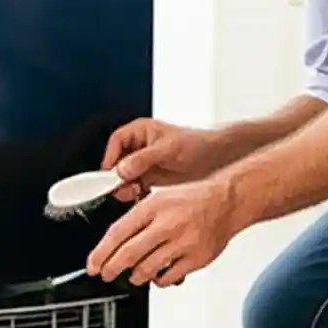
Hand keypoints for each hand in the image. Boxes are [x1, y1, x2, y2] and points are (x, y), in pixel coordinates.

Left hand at [86, 179, 240, 286]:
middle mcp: (167, 224)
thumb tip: (112, 242)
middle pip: (129, 254)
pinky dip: (158, 280)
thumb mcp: (160, 196)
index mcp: (154, 206)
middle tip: (105, 274)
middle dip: (112, 268)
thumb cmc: (193, 199)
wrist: (227, 202)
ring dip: (135, 276)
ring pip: (147, 269)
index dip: (101, 252)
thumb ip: (138, 217)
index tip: (93, 264)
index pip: (119, 232)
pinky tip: (157, 274)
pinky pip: (168, 278)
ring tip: (133, 274)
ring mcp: (182, 243)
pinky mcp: (195, 259)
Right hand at [101, 119, 224, 201]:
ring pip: (123, 176)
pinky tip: (142, 196)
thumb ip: (144, 158)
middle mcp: (139, 147)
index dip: (111, 157)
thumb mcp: (168, 149)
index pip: (117, 142)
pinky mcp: (150, 178)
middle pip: (116, 161)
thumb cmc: (197, 144)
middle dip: (117, 175)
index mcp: (141, 131)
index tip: (112, 173)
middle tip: (122, 187)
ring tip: (135, 192)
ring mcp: (144, 163)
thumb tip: (122, 169)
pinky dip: (134, 193)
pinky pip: (133, 186)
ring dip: (125, 186)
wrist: (216, 159)